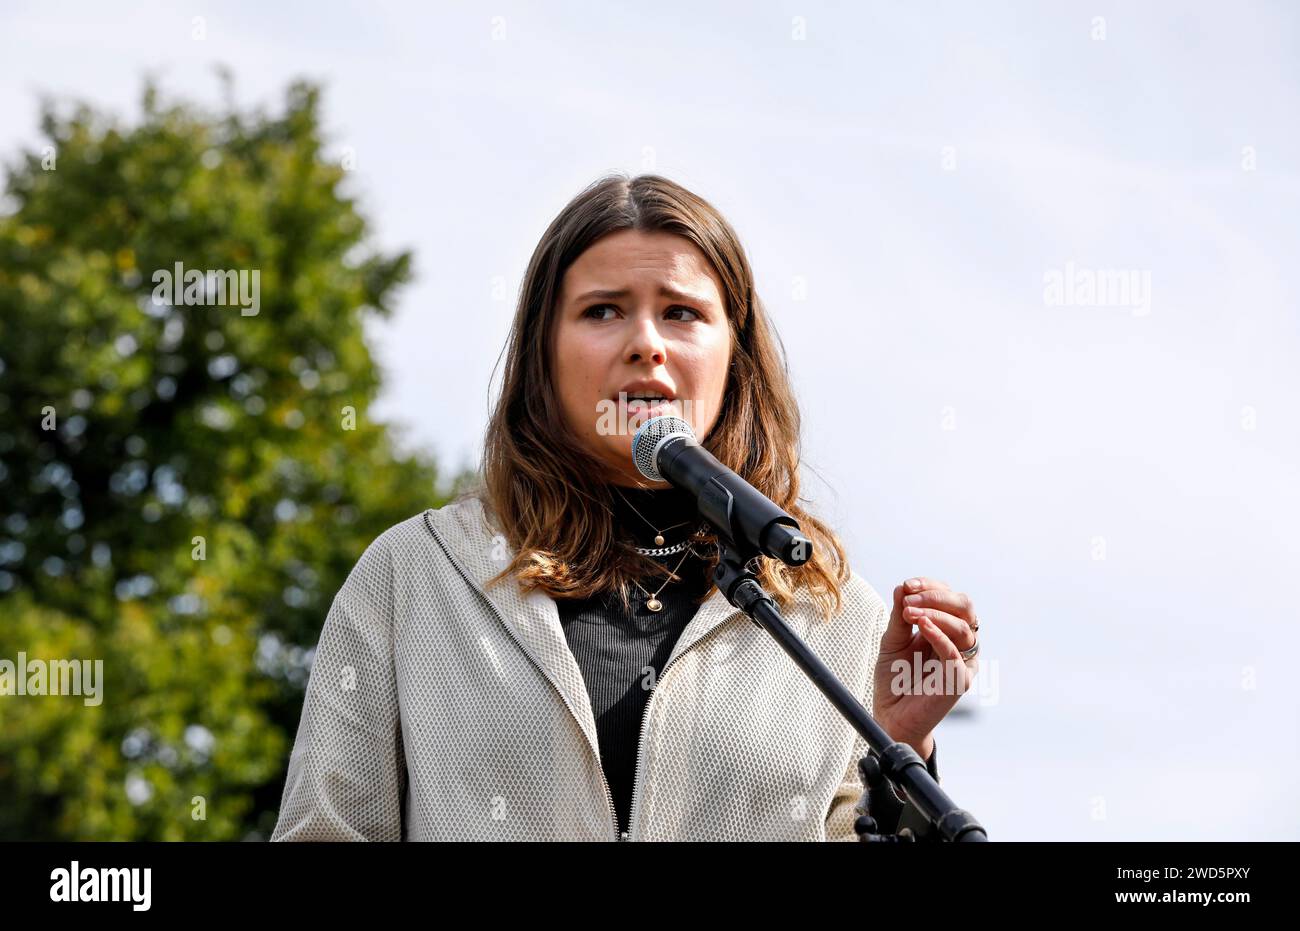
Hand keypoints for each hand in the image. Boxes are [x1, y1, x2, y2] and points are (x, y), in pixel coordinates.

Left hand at [873, 576, 979, 758]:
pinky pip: (955, 652)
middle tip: (910, 598)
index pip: (949, 598)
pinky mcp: (960, 680)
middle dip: (937, 596)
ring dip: (935, 613)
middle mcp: (960, 643)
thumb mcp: (892, 641)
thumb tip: (902, 587)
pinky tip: (921, 625)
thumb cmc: (894, 679)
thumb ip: (899, 617)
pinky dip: (939, 634)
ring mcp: (963, 661)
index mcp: (947, 630)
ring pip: (963, 627)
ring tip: (910, 613)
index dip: (931, 587)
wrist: (891, 716)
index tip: (907, 585)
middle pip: (965, 607)